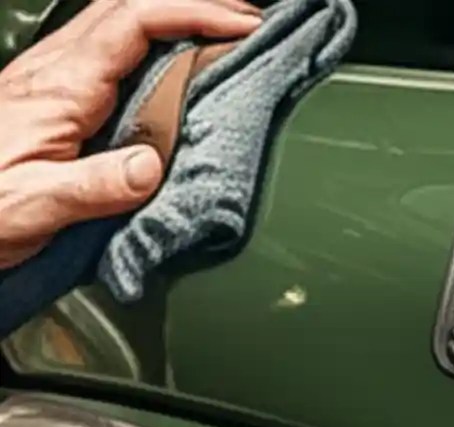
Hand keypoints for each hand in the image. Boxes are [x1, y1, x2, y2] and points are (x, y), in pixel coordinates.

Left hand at [0, 0, 262, 268]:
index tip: (242, 25)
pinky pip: (112, 51)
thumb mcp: (33, 206)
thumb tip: (152, 165)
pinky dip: (156, 43)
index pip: (133, 22)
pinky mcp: (53, 99)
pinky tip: (176, 64)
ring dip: (175, 18)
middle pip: (130, 6)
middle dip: (194, 3)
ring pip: (119, 21)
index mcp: (57, 88)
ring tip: (223, 32)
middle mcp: (55, 72)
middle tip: (246, 19)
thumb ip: (96, 186)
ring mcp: (52, 81)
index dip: (194, 13)